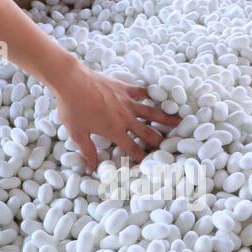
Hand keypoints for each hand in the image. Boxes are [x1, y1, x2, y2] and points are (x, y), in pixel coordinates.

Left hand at [54, 64, 181, 172]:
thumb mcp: (77, 134)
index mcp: (114, 131)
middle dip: (159, 141)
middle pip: (147, 132)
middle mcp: (125, 118)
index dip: (142, 157)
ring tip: (179, 122)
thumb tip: (92, 169)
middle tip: (170, 146)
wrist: (72, 82)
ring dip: (166, 119)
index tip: (150, 163)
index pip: (132, 149)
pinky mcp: (124, 88)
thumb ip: (88, 152)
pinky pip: (142, 92)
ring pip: (151, 112)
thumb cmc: (72, 109)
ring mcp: (127, 101)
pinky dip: (151, 95)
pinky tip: (158, 96)